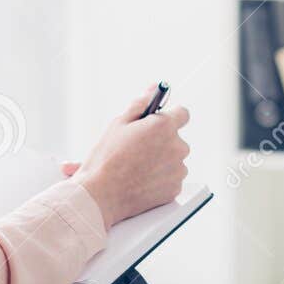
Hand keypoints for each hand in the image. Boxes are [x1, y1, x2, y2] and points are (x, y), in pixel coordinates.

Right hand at [76, 86, 190, 228]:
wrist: (100, 195)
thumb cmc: (106, 159)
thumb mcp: (119, 123)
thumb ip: (141, 104)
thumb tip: (154, 88)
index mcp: (164, 126)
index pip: (182, 113)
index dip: (169, 117)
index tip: (158, 122)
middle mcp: (177, 147)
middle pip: (176, 138)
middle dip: (161, 141)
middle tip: (138, 148)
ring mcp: (177, 170)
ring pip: (174, 160)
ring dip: (161, 161)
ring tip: (136, 166)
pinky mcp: (174, 189)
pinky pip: (171, 179)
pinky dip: (160, 179)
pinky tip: (140, 180)